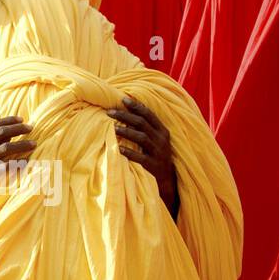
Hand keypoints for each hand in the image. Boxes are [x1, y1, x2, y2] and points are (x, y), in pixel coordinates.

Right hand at [0, 116, 35, 202]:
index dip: (10, 120)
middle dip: (19, 128)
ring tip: (34, 143)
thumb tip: (8, 133)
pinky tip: (27, 160)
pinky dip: (19, 162)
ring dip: (23, 144)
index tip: (22, 119)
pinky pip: (8, 166)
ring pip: (7, 147)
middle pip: (2, 132)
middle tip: (31, 128)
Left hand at [107, 95, 177, 210]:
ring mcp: (159, 153)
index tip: (122, 99)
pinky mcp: (154, 166)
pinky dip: (129, 152)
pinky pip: (140, 157)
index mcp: (162, 131)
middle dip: (125, 116)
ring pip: (142, 138)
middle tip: (109, 112)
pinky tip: (117, 148)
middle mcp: (161, 140)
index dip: (136, 106)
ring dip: (126, 131)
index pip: (149, 114)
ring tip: (113, 127)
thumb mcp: (156, 140)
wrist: (169, 181)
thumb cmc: (157, 156)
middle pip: (142, 124)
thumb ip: (146, 128)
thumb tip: (126, 112)